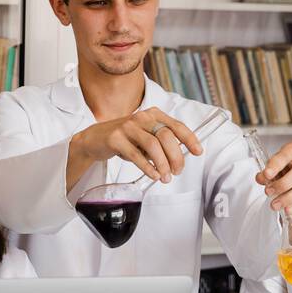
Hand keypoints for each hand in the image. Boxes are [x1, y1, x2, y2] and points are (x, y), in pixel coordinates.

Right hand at [69, 107, 201, 186]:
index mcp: (152, 114)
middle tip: (177, 171)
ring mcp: (127, 127)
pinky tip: (153, 175)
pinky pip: (136, 155)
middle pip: (166, 136)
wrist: (94, 138)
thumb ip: (160, 142)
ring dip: (162, 164)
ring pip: (153, 145)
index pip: (176, 125)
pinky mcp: (115, 139)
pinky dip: (147, 167)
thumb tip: (180, 156)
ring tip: (165, 177)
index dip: (190, 139)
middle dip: (175, 157)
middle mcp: (141, 117)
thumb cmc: (124, 139)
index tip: (197, 152)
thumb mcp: (144, 136)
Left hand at [256, 140, 291, 215]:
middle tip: (269, 192)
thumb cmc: (282, 172)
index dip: (276, 165)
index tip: (267, 174)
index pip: (286, 154)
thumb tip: (262, 178)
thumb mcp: (270, 171)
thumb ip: (265, 174)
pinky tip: (288, 209)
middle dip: (282, 184)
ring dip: (288, 197)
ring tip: (275, 205)